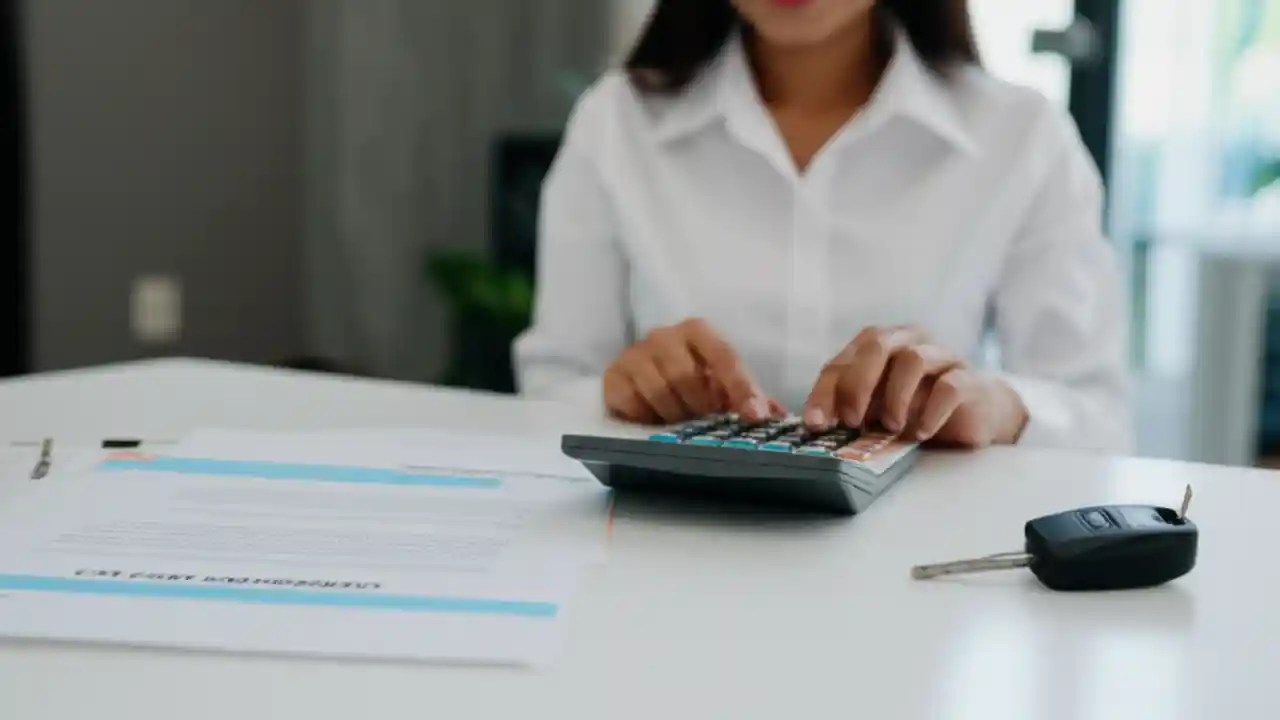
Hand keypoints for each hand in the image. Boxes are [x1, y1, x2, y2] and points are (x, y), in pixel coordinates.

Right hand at [603, 319, 774, 424]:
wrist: (642, 376)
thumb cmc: (691, 379)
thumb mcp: (720, 383)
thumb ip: (748, 396)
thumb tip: (773, 416)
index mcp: (697, 331)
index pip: (724, 357)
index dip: (742, 388)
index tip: (754, 416)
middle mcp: (663, 336)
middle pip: (686, 376)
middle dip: (701, 406)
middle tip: (706, 421)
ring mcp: (635, 354)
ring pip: (659, 391)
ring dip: (675, 414)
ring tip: (681, 421)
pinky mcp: (613, 376)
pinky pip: (631, 402)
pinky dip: (647, 416)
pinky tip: (654, 419)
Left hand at [803, 326, 1028, 448]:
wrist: (976, 413)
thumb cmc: (917, 407)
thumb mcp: (876, 408)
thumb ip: (852, 410)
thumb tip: (819, 425)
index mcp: (878, 346)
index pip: (841, 362)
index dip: (825, 392)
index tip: (815, 423)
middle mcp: (908, 341)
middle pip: (877, 344)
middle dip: (857, 384)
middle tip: (852, 421)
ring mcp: (941, 356)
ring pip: (914, 359)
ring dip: (896, 397)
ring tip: (892, 427)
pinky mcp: (968, 378)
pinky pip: (949, 386)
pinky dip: (931, 412)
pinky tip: (921, 433)